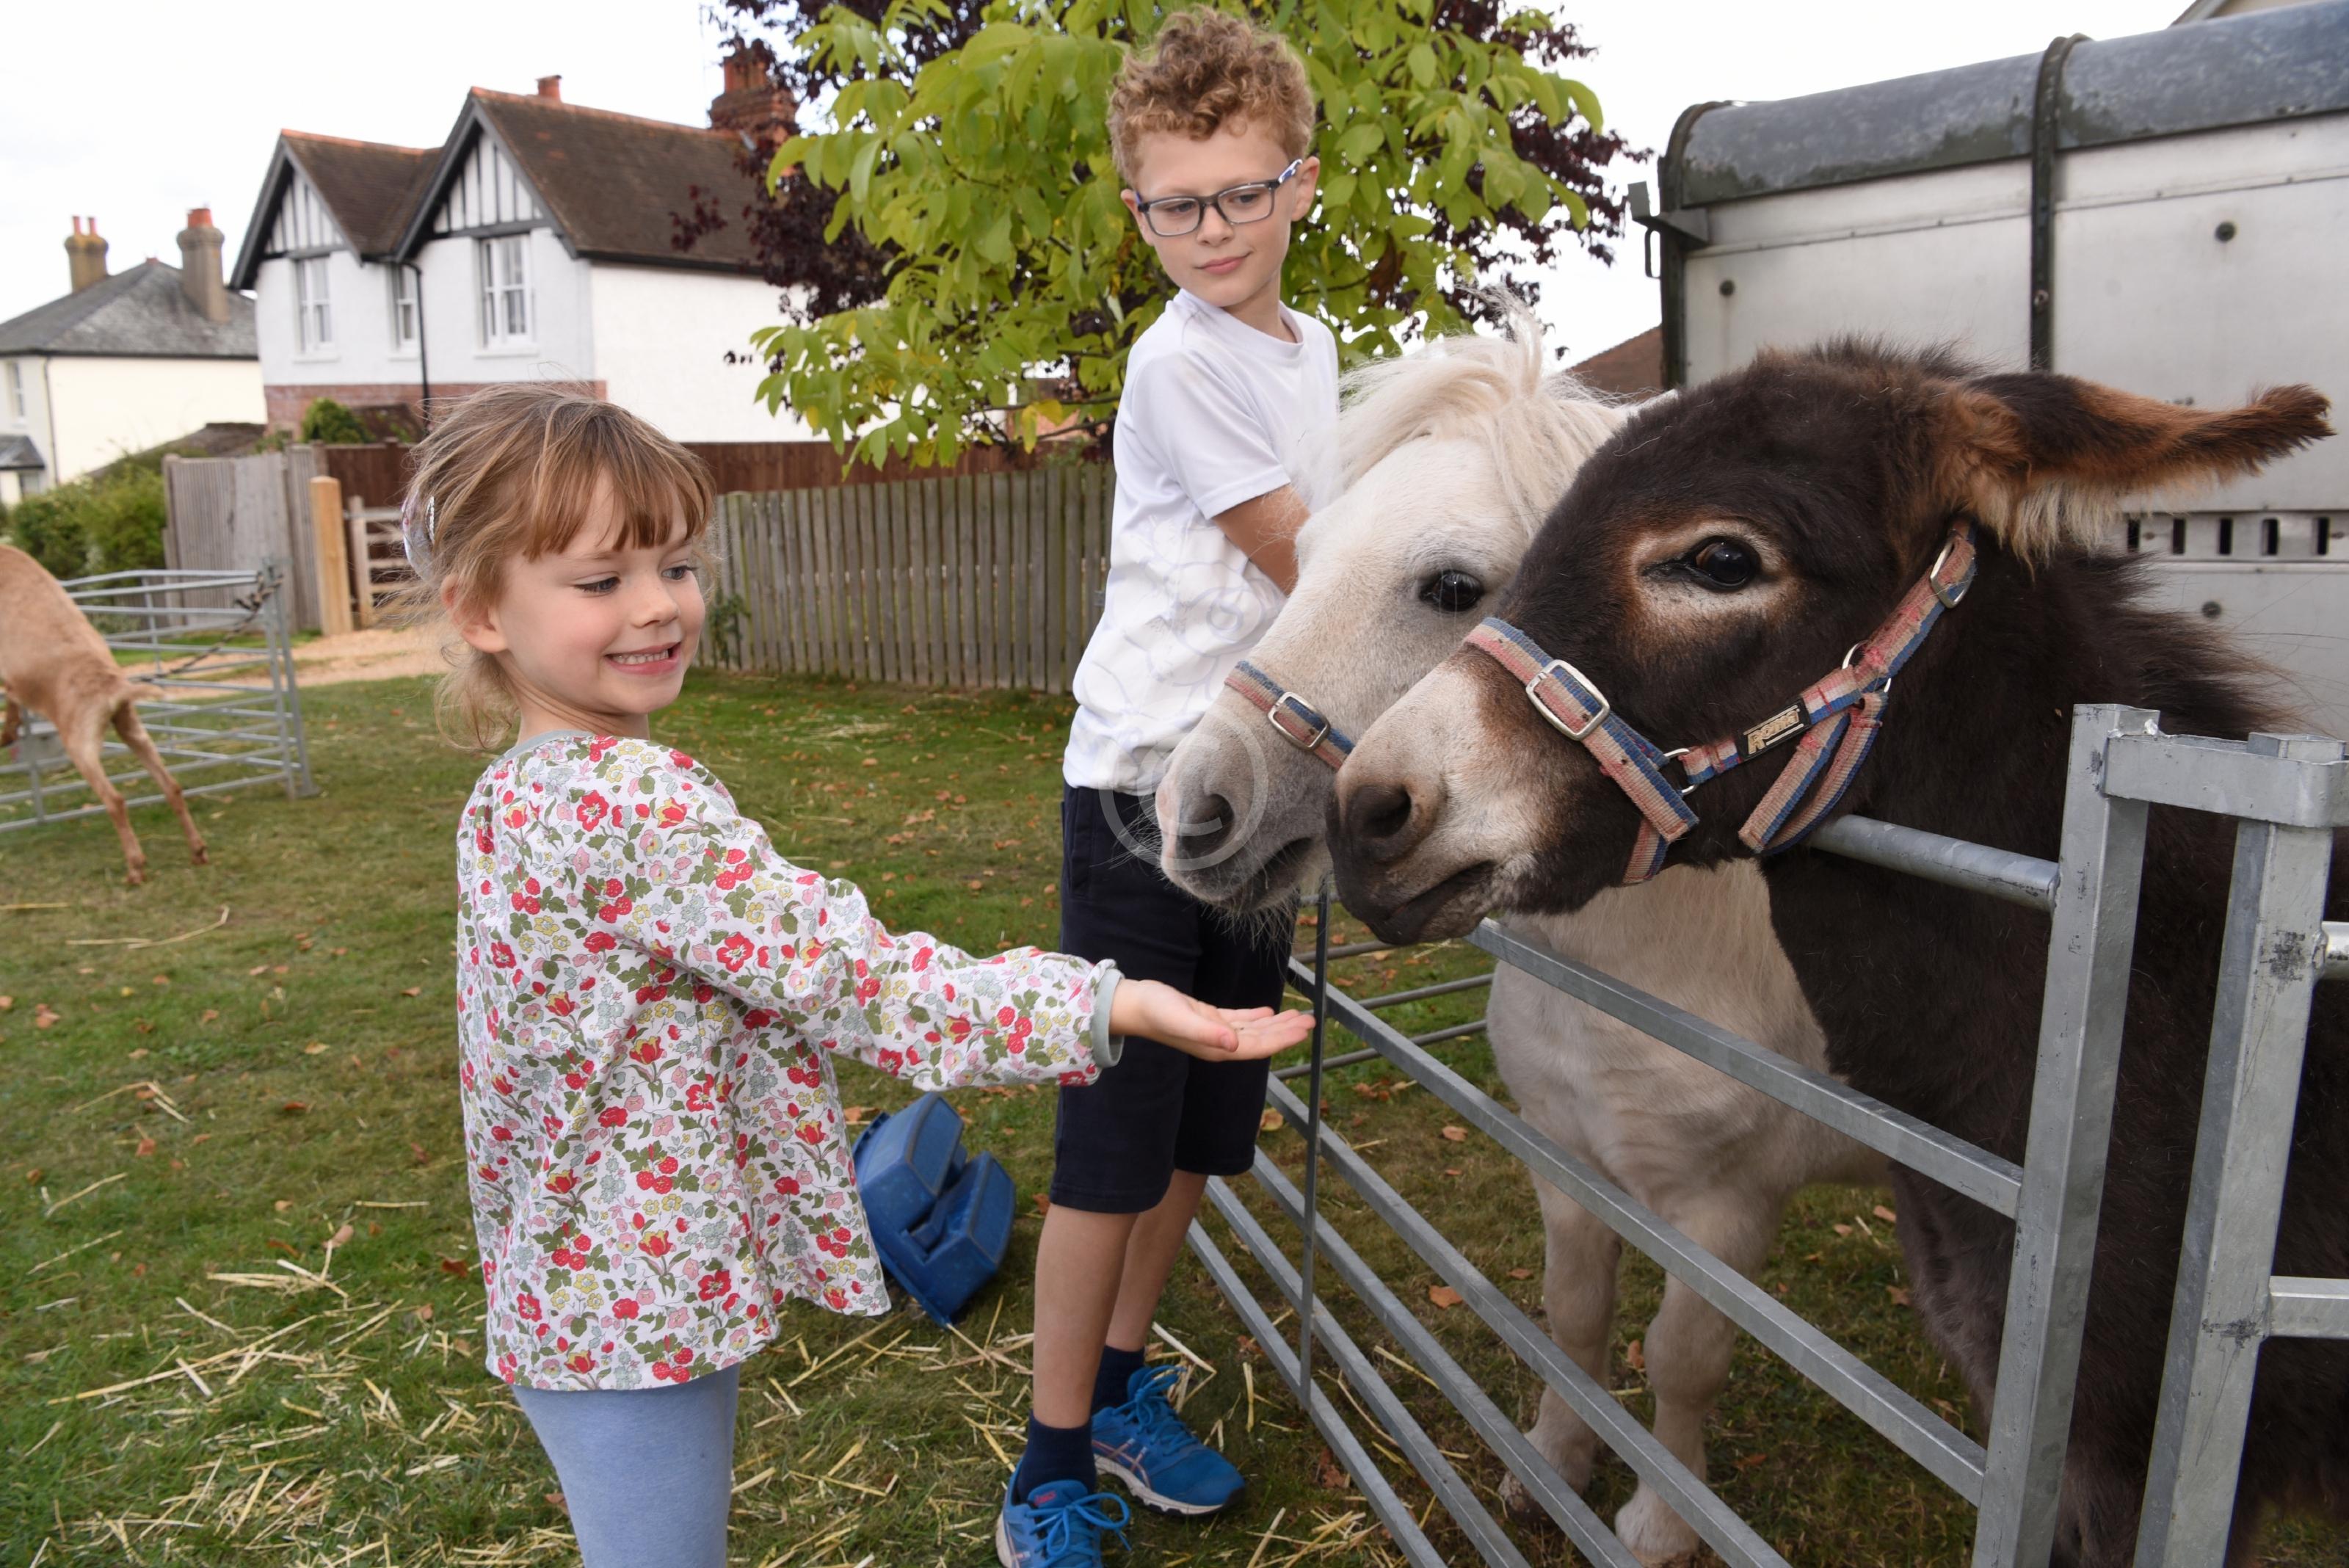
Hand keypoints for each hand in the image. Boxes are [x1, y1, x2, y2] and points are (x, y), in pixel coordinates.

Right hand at [1107, 978, 1316, 1061]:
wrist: (1132, 1004)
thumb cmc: (1155, 1011)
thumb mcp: (1181, 1018)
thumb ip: (1207, 1032)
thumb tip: (1234, 1044)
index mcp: (1216, 1047)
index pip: (1258, 1046)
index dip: (1283, 1039)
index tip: (1304, 1029)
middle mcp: (1219, 1042)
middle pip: (1260, 1039)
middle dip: (1286, 1031)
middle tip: (1311, 1020)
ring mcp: (1214, 1031)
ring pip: (1253, 1029)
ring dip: (1275, 1024)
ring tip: (1298, 1016)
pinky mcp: (1208, 1018)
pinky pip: (1239, 1020)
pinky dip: (1256, 1016)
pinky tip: (1268, 1011)